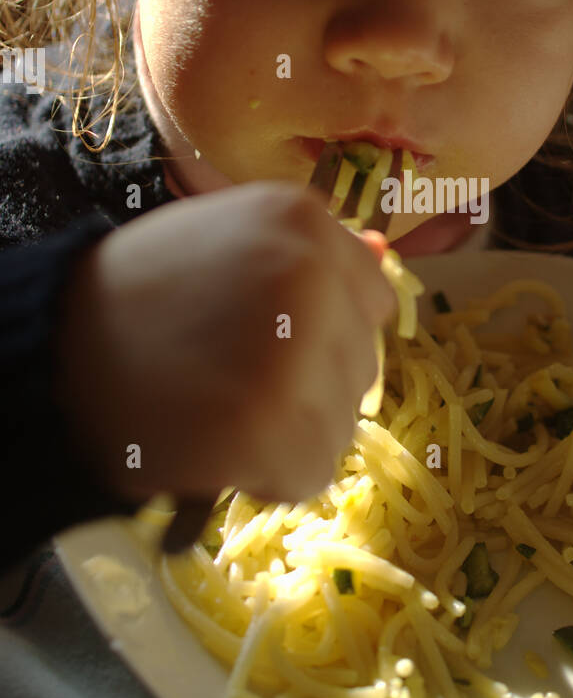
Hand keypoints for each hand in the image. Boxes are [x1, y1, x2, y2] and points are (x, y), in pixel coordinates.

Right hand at [53, 181, 396, 512]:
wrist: (57, 345)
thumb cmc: (148, 293)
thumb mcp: (233, 237)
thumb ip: (315, 251)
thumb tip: (389, 255)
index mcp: (301, 220)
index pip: (376, 301)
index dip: (329, 331)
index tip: (276, 337)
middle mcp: (306, 275)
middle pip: (363, 366)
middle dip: (311, 386)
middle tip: (236, 377)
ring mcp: (286, 352)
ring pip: (343, 425)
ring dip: (291, 435)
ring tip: (224, 410)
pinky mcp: (262, 427)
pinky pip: (311, 474)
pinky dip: (271, 476)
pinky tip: (222, 447)